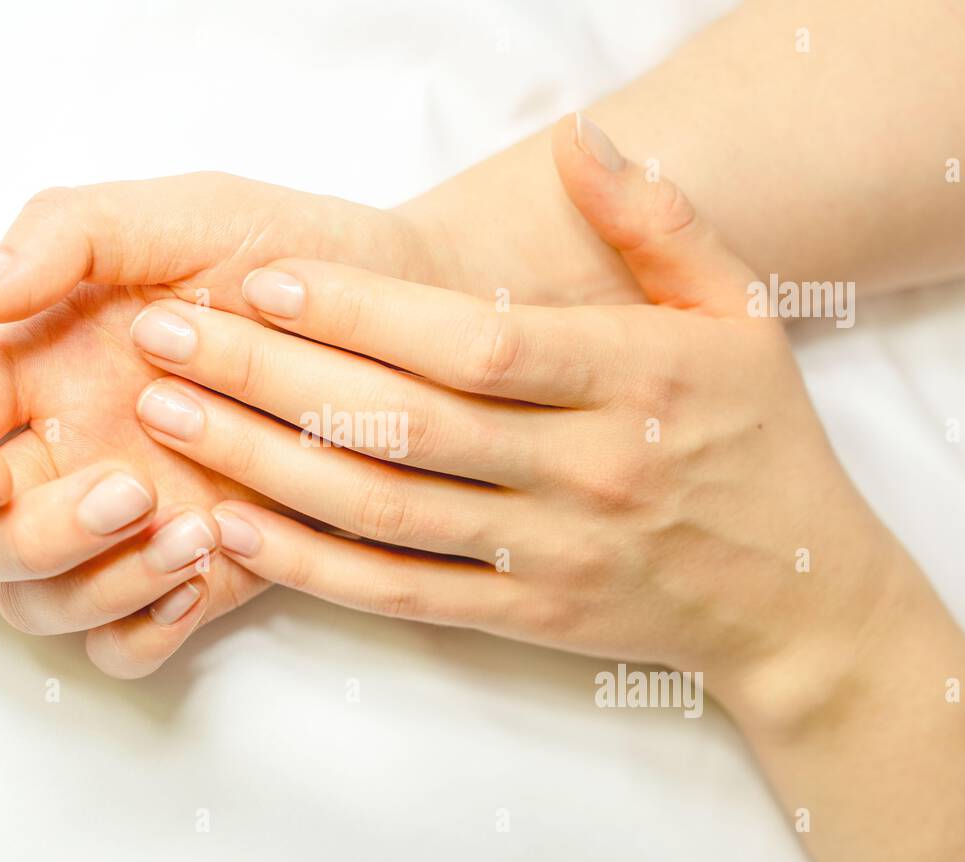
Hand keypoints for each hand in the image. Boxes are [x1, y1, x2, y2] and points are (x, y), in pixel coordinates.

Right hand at [0, 172, 445, 676]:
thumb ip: (64, 237)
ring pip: (39, 607)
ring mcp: (129, 524)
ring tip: (194, 529)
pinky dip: (140, 632)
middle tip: (129, 489)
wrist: (399, 320)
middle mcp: (68, 454)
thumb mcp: (180, 215)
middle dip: (31, 539)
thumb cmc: (286, 254)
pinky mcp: (195, 573)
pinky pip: (122, 647)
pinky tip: (200, 577)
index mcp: (40, 370)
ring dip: (96, 587)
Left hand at [127, 117, 899, 715]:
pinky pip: (400, 592)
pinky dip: (310, 565)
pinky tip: (230, 524)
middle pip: (403, 423)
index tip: (266, 278)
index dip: (363, 312)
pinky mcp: (522, 618)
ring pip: (384, 509)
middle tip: (167, 333)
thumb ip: (659, 224)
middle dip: (271, 374)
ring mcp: (549, 554)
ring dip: (264, 462)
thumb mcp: (742, 314)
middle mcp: (586, 470)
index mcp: (637, 381)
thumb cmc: (763, 441)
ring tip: (169, 412)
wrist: (797, 601)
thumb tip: (580, 139)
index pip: (477, 344)